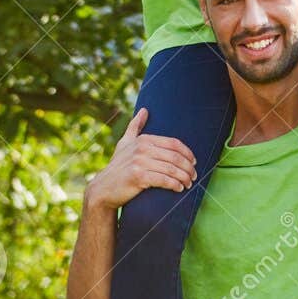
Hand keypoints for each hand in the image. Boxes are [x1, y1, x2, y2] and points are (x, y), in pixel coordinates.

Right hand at [83, 107, 197, 211]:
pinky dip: (174, 185)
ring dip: (184, 177)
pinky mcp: (138, 177)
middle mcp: (142, 148)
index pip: (174, 143)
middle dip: (188, 167)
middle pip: (175, 157)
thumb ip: (135, 126)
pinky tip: (179, 188)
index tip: (194, 162)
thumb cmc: (118, 166)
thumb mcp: (125, 143)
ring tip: (189, 183)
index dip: (187, 153)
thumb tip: (145, 110)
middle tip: (194, 176)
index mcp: (143, 139)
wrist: (103, 188)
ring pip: (171, 169)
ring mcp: (139, 162)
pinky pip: (163, 180)